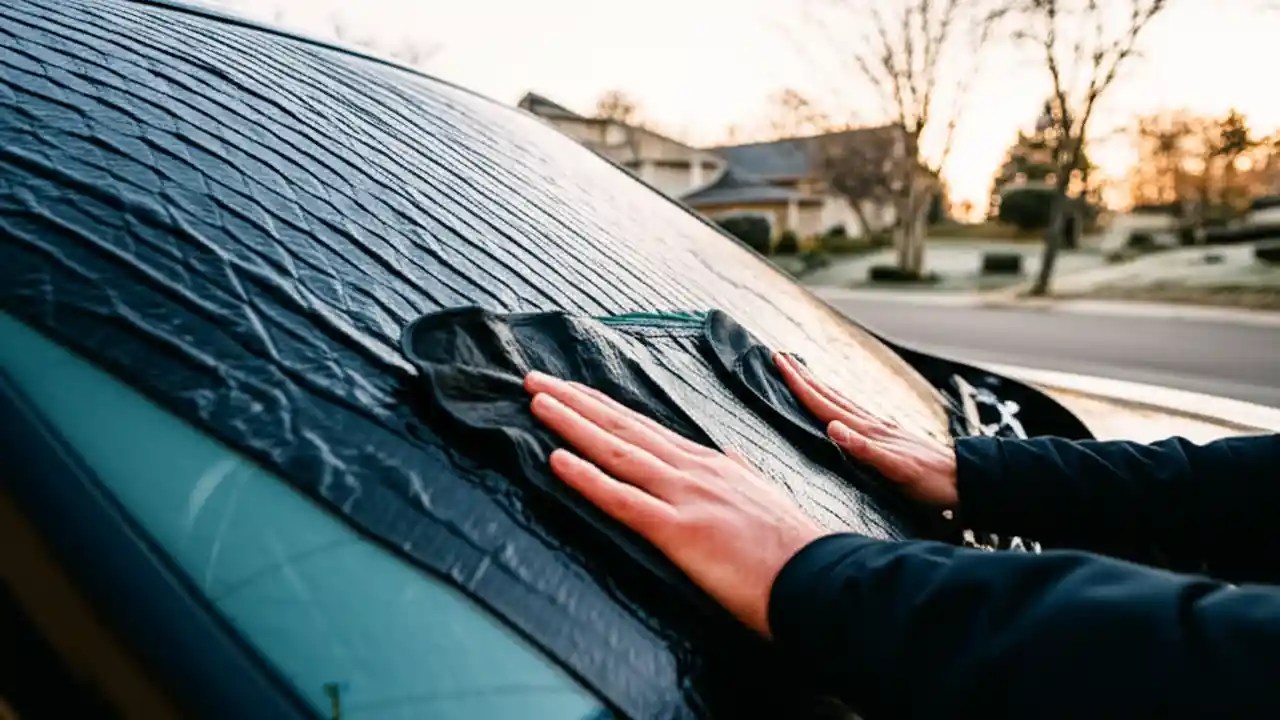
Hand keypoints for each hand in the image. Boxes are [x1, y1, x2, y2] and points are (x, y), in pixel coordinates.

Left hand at [524, 371, 824, 637]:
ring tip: (537, 401)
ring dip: (572, 423)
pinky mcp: (680, 532)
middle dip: (576, 401)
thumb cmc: (794, 549)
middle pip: (623, 427)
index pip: (645, 427)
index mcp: (711, 463)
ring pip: (616, 451)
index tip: (573, 389)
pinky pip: (622, 500)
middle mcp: (693, 470)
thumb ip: (741, 474)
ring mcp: (685, 497)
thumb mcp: (765, 496)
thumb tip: (731, 457)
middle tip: (535, 379)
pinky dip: (586, 477)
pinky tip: (556, 459)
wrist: (820, 578)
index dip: (604, 407)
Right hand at [774, 353, 958, 509]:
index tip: (780, 363)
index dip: (800, 385)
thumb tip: (832, 428)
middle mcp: (872, 425)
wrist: (965, 482)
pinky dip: (836, 403)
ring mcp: (880, 429)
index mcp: (869, 431)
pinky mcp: (886, 437)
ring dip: (817, 387)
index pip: (825, 404)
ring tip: (801, 373)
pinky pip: (852, 414)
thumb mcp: (898, 469)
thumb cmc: (933, 481)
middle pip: (829, 396)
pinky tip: (836, 406)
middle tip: (780, 358)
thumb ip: (865, 449)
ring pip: (840, 402)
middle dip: (802, 377)